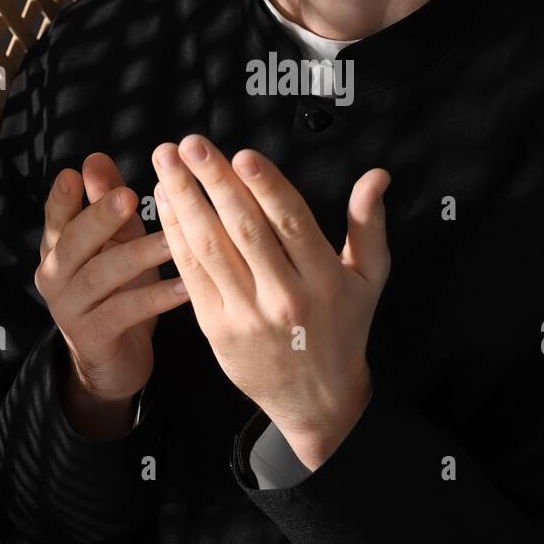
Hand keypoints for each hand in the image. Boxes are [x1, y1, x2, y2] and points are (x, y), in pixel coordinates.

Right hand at [34, 151, 190, 403]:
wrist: (113, 362)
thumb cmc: (118, 290)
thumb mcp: (114, 243)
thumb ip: (107, 204)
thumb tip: (96, 158)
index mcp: (58, 248)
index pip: (55, 217)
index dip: (63, 197)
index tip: (76, 172)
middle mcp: (55, 276)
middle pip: (73, 242)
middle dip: (100, 218)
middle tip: (127, 196)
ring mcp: (70, 308)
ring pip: (102, 275)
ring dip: (138, 254)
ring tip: (171, 239)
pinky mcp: (93, 337)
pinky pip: (125, 312)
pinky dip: (157, 297)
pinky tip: (186, 286)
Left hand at [151, 135, 390, 467]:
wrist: (316, 399)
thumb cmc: (344, 328)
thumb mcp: (369, 277)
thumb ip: (368, 224)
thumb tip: (377, 175)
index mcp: (323, 279)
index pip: (290, 223)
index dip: (265, 187)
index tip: (241, 154)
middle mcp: (283, 296)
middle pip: (244, 230)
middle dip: (213, 182)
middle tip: (189, 145)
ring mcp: (246, 314)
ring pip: (210, 249)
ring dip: (184, 201)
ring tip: (165, 162)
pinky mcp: (216, 328)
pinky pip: (192, 275)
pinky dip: (176, 236)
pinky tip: (167, 203)